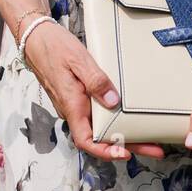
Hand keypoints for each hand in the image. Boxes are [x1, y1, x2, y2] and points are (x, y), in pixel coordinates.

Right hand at [23, 21, 166, 162]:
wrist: (36, 37)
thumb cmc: (53, 47)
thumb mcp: (78, 60)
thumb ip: (96, 81)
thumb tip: (114, 101)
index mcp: (71, 105)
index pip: (86, 140)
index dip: (106, 151)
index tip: (125, 154)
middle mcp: (73, 109)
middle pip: (101, 136)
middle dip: (129, 144)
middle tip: (155, 148)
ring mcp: (76, 104)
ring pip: (101, 125)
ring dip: (124, 132)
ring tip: (149, 135)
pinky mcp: (78, 96)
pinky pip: (97, 113)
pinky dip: (114, 118)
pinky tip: (129, 115)